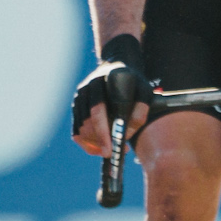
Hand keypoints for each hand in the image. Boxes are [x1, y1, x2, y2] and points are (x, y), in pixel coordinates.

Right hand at [71, 34, 151, 156]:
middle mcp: (89, 87)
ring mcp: (80, 97)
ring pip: (82, 129)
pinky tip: (103, 147)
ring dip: (97, 143)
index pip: (99, 109)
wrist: (117, 66)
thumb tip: (125, 134)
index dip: (104, 131)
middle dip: (100, 141)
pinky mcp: (76, 107)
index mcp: (105, 80)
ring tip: (115, 146)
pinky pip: (77, 132)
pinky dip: (89, 144)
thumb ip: (141, 111)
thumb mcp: (145, 91)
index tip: (112, 148)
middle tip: (112, 154)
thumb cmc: (133, 83)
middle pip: (88, 121)